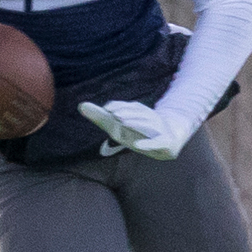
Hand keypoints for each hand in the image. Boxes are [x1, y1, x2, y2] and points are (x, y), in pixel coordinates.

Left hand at [78, 100, 193, 160]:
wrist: (170, 140)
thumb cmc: (139, 132)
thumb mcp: (119, 125)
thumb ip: (101, 116)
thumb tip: (80, 105)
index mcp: (138, 112)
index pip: (129, 107)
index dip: (118, 107)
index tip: (106, 109)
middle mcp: (149, 118)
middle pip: (138, 113)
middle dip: (126, 112)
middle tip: (113, 114)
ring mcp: (158, 130)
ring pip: (147, 124)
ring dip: (135, 123)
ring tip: (122, 123)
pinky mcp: (164, 142)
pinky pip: (156, 142)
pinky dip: (148, 143)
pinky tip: (138, 146)